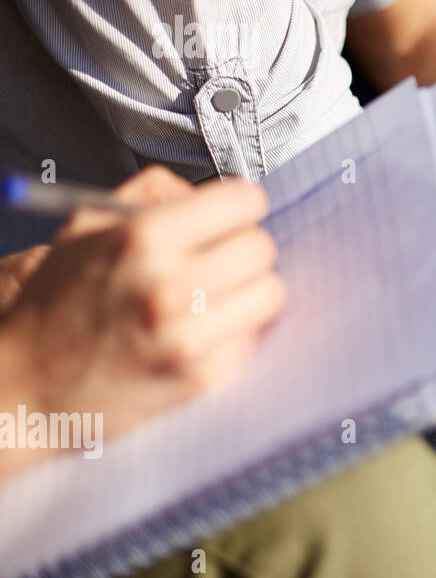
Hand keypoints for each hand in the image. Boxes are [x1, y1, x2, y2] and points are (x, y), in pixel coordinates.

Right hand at [0, 167, 285, 448]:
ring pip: (270, 292)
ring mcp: (187, 335)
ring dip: (248, 290)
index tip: (233, 214)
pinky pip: (252, 336)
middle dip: (243, 246)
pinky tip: (201, 329)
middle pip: (261, 247)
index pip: (244, 202)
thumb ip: (149, 194)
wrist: (23, 387)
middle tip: (220, 257)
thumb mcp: (85, 228)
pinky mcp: (199, 377)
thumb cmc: (54, 305)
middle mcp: (169, 285)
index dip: (240, 205)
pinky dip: (234, 330)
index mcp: (144, 238)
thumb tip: (202, 191)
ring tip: (214, 294)